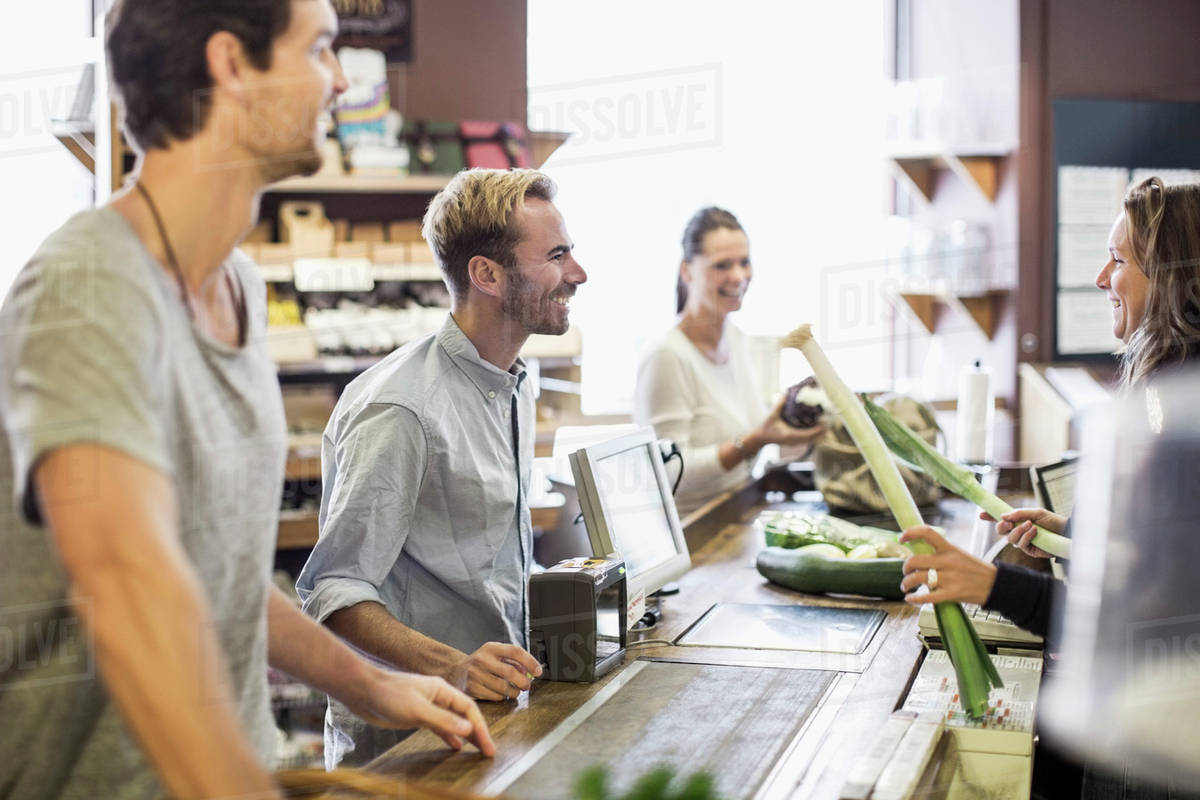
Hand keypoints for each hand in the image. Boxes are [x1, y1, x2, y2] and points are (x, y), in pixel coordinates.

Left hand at [350, 669, 495, 756]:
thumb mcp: (418, 709)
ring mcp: (427, 707)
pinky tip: (455, 746)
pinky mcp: (417, 716)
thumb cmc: (389, 694)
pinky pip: (439, 727)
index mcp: (442, 690)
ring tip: (477, 750)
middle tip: (488, 751)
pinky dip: (449, 736)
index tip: (487, 745)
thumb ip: (443, 720)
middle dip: (477, 733)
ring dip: (465, 735)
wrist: (363, 691)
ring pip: (453, 722)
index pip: (469, 709)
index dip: (480, 727)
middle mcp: (438, 697)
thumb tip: (468, 729)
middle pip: (464, 716)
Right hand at [447, 642, 542, 702]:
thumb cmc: (481, 663)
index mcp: (491, 648)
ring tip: (514, 691)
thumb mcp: (494, 655)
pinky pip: (495, 697)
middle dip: (523, 682)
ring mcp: (475, 675)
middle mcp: (482, 659)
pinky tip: (500, 693)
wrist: (454, 671)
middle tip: (526, 685)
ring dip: (514, 692)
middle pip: (510, 672)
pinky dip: (502, 697)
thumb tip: (530, 671)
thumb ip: (512, 660)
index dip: (530, 662)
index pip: (515, 651)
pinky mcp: (472, 689)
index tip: (538, 671)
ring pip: (504, 688)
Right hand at [752, 396, 824, 449]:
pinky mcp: (793, 443)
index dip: (818, 430)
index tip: (825, 423)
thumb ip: (779, 404)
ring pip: (811, 441)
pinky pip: (807, 441)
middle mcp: (794, 441)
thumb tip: (786, 392)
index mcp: (790, 435)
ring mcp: (794, 443)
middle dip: (822, 432)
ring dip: (819, 435)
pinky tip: (817, 430)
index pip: (809, 434)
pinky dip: (813, 436)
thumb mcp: (772, 415)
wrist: (759, 440)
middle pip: (813, 439)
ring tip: (825, 426)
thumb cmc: (765, 428)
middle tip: (829, 423)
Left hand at [899, 526, 996, 606]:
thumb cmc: (974, 570)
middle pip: (915, 561)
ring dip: (906, 583)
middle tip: (906, 572)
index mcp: (950, 548)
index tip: (901, 538)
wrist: (996, 585)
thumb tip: (918, 555)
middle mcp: (948, 561)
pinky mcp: (952, 594)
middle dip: (905, 567)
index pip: (927, 533)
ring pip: (917, 578)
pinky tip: (910, 599)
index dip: (911, 533)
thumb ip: (941, 554)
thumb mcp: (959, 555)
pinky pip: (927, 597)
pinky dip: (914, 599)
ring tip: (906, 586)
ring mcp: (950, 578)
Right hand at [978, 507, 1064, 557]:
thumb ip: (1019, 513)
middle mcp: (1018, 531)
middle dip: (1002, 527)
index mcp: (1018, 520)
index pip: (1001, 519)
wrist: (1066, 532)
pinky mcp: (1029, 550)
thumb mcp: (1036, 512)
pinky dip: (1026, 537)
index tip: (981, 514)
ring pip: (1009, 539)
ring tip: (1030, 525)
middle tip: (1009, 522)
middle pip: (1000, 531)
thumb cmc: (1052, 521)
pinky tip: (1035, 532)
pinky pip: (1020, 545)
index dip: (990, 517)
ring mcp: (1022, 541)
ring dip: (1018, 531)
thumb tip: (1003, 516)